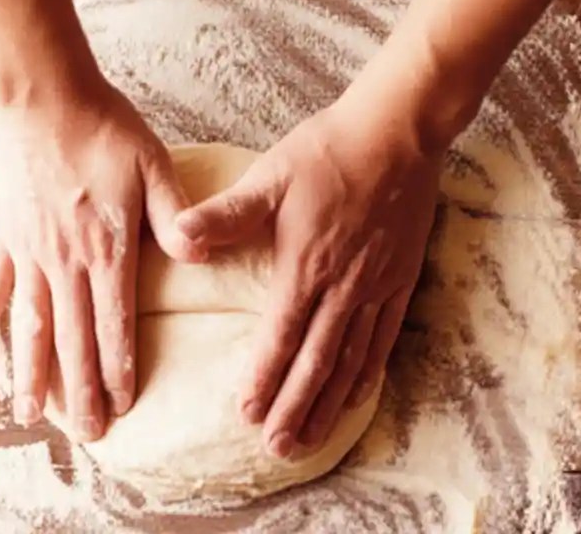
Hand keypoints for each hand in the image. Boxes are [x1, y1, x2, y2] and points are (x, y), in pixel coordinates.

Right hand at [0, 70, 203, 440]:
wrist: (41, 94)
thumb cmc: (102, 126)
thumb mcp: (153, 165)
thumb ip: (175, 216)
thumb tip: (198, 256)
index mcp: (105, 247)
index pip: (114, 322)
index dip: (118, 367)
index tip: (122, 406)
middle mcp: (63, 260)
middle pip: (72, 337)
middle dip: (82, 389)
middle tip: (89, 434)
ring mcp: (25, 251)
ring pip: (30, 325)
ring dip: (33, 373)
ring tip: (33, 416)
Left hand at [176, 98, 441, 458]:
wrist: (396, 132)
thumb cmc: (327, 152)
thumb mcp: (268, 177)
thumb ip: (224, 216)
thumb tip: (180, 239)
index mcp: (304, 266)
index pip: (281, 336)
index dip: (265, 379)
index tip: (247, 415)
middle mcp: (342, 286)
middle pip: (317, 362)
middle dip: (295, 409)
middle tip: (277, 448)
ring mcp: (375, 287)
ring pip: (351, 359)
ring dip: (329, 403)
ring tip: (310, 438)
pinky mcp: (399, 280)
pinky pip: (384, 338)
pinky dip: (369, 373)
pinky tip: (358, 396)